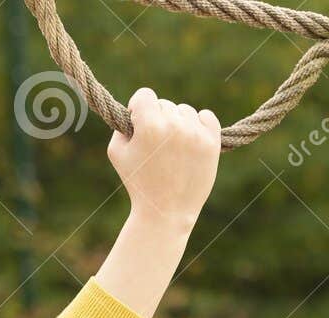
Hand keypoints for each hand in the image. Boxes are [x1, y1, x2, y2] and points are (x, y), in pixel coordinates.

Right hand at [107, 88, 221, 231]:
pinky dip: (200, 124)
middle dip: (158, 120)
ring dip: (178, 124)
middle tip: (156, 146)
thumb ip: (121, 124)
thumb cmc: (138, 183)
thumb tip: (134, 110)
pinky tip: (192, 139)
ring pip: (185, 111)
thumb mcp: (116, 152)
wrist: (166, 212)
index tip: (139, 123)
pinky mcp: (212, 143)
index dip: (138, 108)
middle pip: (164, 104)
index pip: (144, 94)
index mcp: (149, 125)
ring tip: (173, 149)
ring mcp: (195, 134)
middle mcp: (174, 126)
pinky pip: (207, 117)